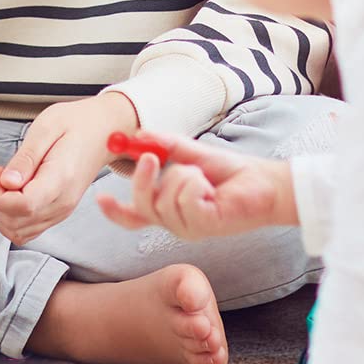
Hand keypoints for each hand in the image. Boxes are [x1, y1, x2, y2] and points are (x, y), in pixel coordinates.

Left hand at [0, 91, 136, 245]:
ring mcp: (61, 211)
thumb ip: (26, 157)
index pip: (22, 206)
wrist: (104, 131)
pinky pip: (26, 230)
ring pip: (18, 232)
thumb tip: (7, 182)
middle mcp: (62, 203)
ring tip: (3, 183)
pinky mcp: (57, 213)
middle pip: (15, 224)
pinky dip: (9, 217)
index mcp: (60, 179)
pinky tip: (11, 193)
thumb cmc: (76, 124)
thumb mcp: (47, 126)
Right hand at [98, 133, 294, 240]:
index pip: (134, 216)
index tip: (99, 198)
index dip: (114, 211)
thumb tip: (137, 135)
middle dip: (142, 180)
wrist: (264, 182)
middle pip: (142, 207)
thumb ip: (164, 145)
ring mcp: (189, 227)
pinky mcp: (205, 226)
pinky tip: (212, 187)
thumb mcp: (190, 152)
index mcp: (168, 207)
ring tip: (203, 176)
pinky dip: (196, 184)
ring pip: (165, 200)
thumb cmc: (230, 172)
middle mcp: (174, 221)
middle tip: (150, 156)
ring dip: (183, 176)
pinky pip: (185, 200)